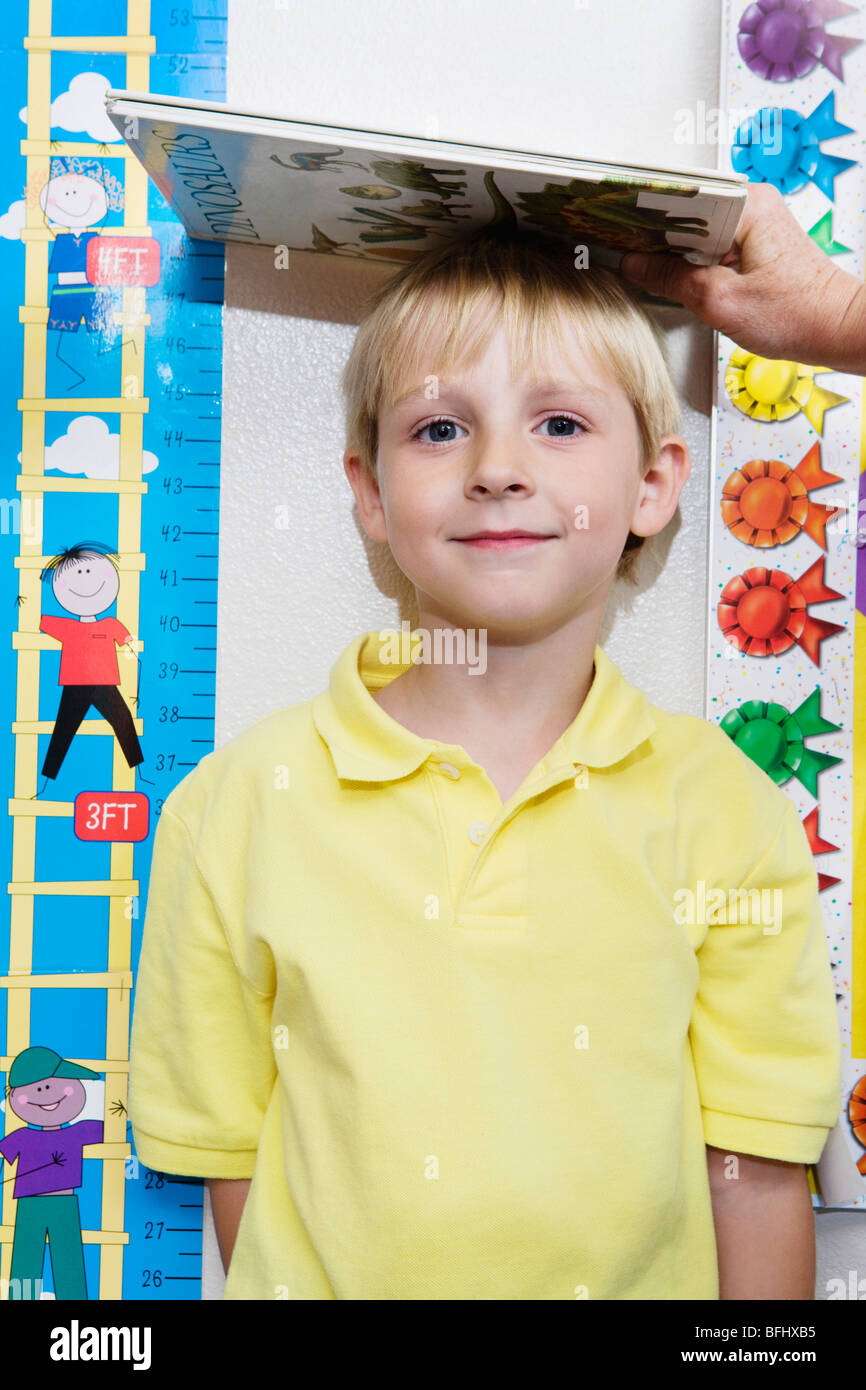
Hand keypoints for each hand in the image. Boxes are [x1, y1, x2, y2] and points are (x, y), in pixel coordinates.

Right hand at [620, 183, 865, 374]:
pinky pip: (706, 242)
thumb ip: (672, 280)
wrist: (834, 328)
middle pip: (683, 210)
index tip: (612, 225)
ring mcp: (751, 222)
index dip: (642, 213)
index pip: (680, 198)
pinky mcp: (750, 241)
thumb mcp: (721, 302)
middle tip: (618, 246)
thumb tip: (634, 266)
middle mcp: (750, 204)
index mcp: (745, 205)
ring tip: (638, 261)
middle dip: (651, 232)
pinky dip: (686, 257)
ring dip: (668, 247)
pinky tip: (668, 272)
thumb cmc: (797, 314)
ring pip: (693, 228)